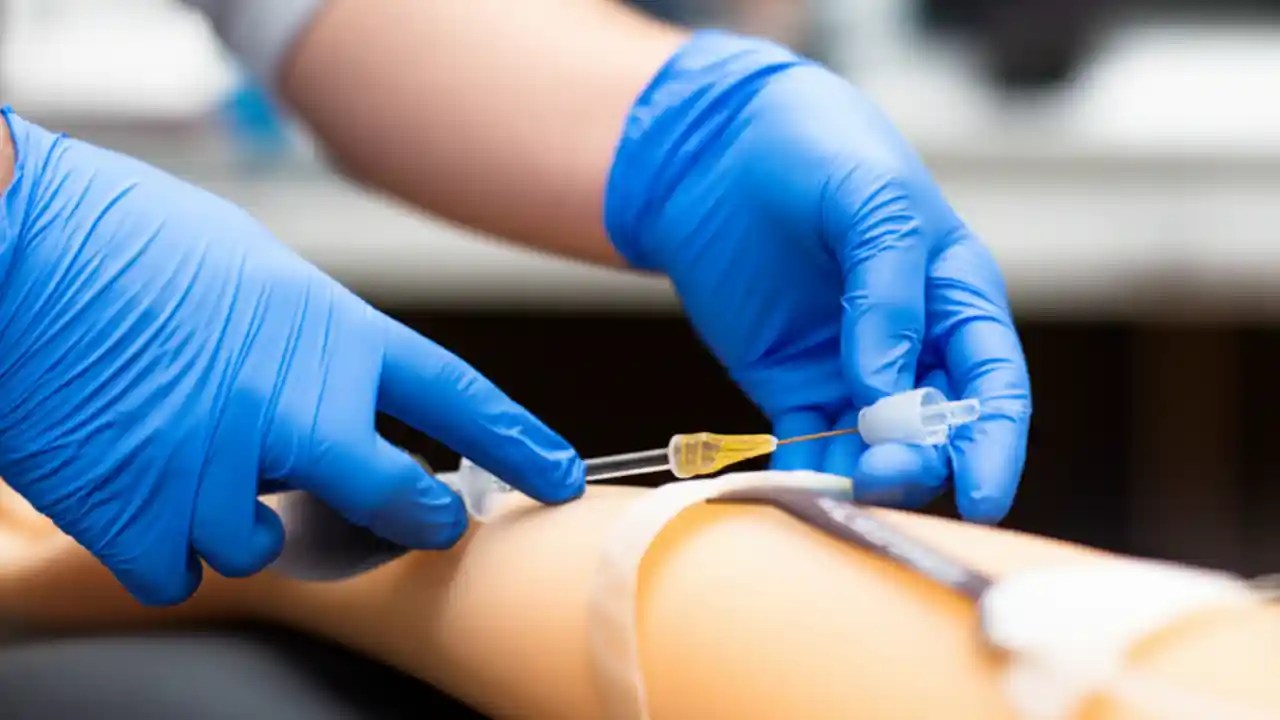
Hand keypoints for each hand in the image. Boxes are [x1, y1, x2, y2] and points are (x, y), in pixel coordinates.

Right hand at [0, 110, 582, 603]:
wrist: (10, 242)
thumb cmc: (120, 236)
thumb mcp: (245, 264)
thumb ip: (300, 338)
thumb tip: (320, 385)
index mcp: (330, 336)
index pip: (457, 399)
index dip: (517, 444)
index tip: (559, 476)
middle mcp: (295, 412)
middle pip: (394, 502)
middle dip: (416, 522)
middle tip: (422, 524)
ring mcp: (221, 473)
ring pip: (263, 547)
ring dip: (240, 520)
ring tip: (190, 457)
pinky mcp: (143, 520)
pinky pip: (181, 573)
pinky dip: (165, 545)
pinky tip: (140, 489)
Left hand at [606, 33, 1030, 520]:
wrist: (714, 148)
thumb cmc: (814, 150)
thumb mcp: (871, 199)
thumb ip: (887, 293)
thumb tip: (885, 391)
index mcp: (957, 296)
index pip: (993, 384)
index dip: (995, 444)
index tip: (983, 498)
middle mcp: (916, 345)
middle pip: (938, 431)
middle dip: (921, 464)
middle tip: (884, 477)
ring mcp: (853, 371)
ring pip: (874, 449)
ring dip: (864, 478)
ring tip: (841, 489)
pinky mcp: (793, 386)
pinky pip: (808, 444)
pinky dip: (805, 472)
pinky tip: (793, 489)